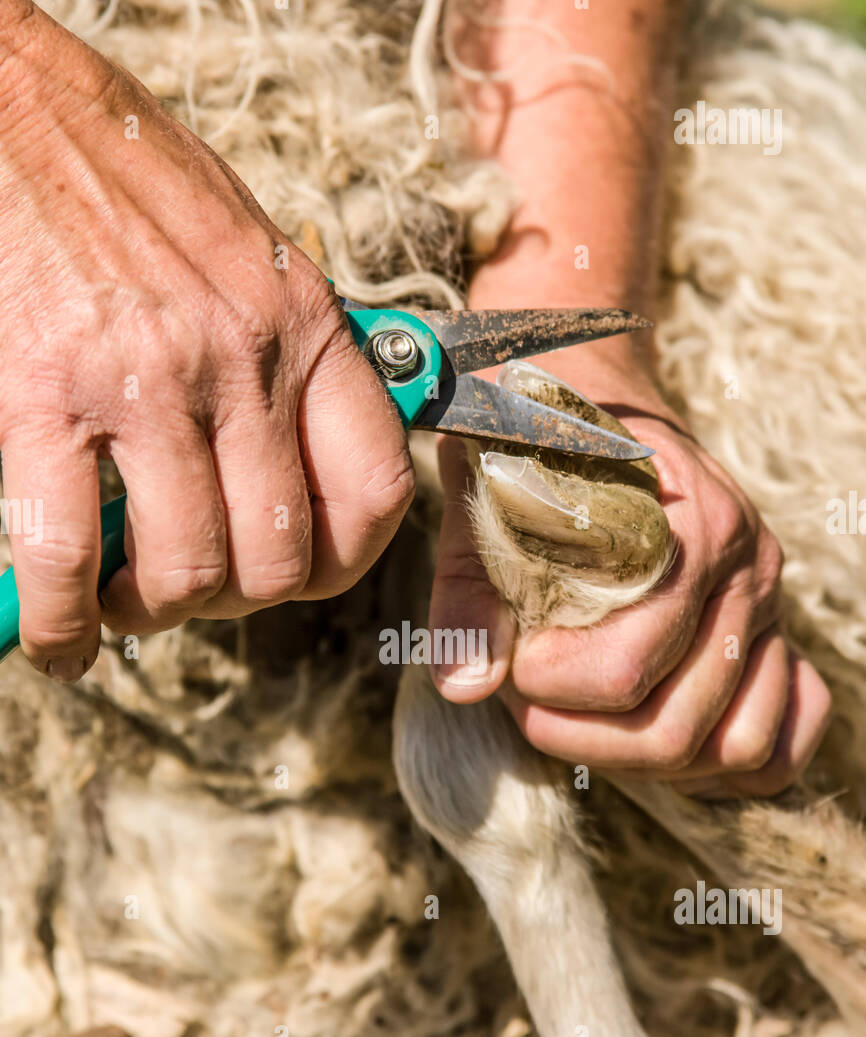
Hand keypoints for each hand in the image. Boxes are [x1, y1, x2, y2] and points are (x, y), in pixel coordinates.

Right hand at [0, 5, 412, 679]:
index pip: (373, 493)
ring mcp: (147, 380)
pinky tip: (60, 637)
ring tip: (119, 604)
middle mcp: (242, 358)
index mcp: (308, 326)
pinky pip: (70, 555)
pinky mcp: (47, 394)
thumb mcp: (253, 260)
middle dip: (229, 601)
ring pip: (184, 572)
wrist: (19, 108)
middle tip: (186, 590)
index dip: (340, 565)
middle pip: (275, 558)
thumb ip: (287, 361)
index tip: (297, 576)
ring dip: (149, 615)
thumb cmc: (136, 188)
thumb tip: (290, 469)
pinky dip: (64, 624)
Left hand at [428, 356, 830, 798]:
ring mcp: (767, 604)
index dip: (547, 692)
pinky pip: (789, 727)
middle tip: (529, 702)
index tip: (508, 665)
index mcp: (685, 528)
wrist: (591, 386)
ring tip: (584, 721)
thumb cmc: (532, 441)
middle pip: (680, 727)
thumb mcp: (482, 497)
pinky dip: (733, 761)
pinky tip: (665, 746)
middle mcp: (744, 568)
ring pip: (739, 744)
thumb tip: (467, 685)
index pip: (624, 670)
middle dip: (584, 737)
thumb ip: (469, 591)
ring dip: (648, 760)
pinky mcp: (772, 631)